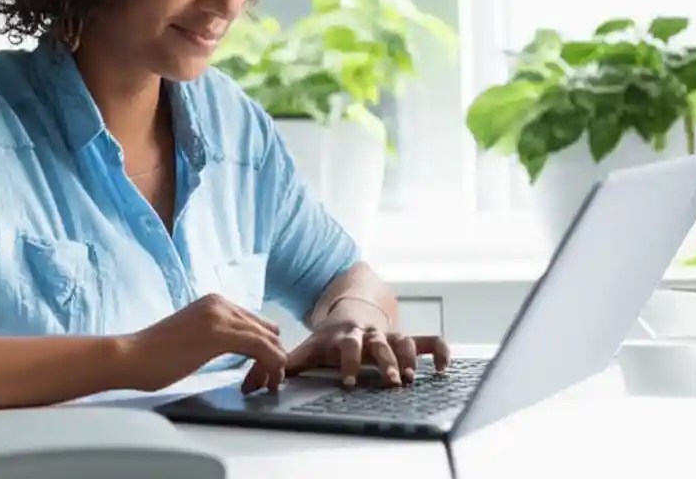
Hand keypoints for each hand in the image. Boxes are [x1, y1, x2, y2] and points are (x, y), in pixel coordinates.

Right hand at [118, 294, 287, 392]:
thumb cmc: (154, 355)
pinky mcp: (220, 334)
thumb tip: (243, 351)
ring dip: (271, 367)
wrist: (130, 357)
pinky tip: (260, 383)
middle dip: (270, 359)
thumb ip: (217, 336)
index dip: (263, 352)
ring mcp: (220, 316)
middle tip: (257, 384)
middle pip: (268, 331)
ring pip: (269, 341)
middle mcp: (220, 303)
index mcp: (214, 302)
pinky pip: (263, 349)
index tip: (254, 376)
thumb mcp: (194, 337)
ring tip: (259, 387)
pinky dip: (269, 367)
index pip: (257, 325)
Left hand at [242, 316, 449, 393]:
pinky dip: (440, 351)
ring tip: (411, 378)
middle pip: (380, 345)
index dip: (348, 363)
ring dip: (410, 359)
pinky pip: (430, 340)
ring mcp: (390, 334)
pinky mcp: (407, 337)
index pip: (347, 347)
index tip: (348, 381)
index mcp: (344, 336)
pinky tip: (444, 368)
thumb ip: (281, 366)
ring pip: (406, 342)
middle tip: (390, 382)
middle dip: (385, 362)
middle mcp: (369, 333)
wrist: (350, 309)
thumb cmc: (327, 337)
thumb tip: (250, 385)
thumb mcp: (305, 348)